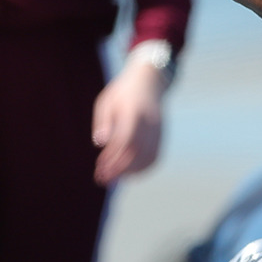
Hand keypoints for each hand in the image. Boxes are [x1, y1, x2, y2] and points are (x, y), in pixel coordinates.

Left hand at [93, 60, 164, 184]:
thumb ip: (103, 122)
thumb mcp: (106, 102)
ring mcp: (159, 130)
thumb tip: (100, 143)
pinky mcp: (162, 136)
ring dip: (130, 172)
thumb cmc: (122, 93)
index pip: (126, 139)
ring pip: (148, 157)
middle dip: (119, 169)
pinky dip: (142, 169)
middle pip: (137, 152)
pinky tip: (127, 173)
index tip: (99, 167)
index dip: (113, 156)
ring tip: (112, 177)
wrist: (148, 82)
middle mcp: (150, 123)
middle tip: (101, 179)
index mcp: (134, 111)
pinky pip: (155, 157)